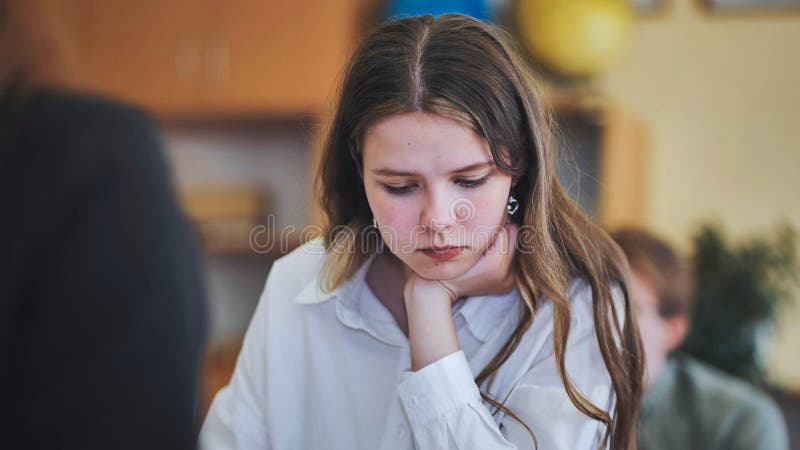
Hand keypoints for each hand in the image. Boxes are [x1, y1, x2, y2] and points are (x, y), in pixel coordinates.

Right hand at [403, 223, 518, 305]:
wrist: (440, 290)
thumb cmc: (447, 264)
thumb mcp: (461, 242)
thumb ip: (481, 228)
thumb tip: (498, 213)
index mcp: (497, 264)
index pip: (506, 230)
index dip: (491, 227)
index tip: (481, 229)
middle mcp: (507, 275)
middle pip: (514, 240)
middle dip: (501, 236)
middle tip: (484, 238)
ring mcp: (508, 282)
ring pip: (513, 249)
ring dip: (502, 246)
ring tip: (485, 249)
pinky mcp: (507, 285)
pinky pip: (511, 262)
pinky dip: (502, 257)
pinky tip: (488, 258)